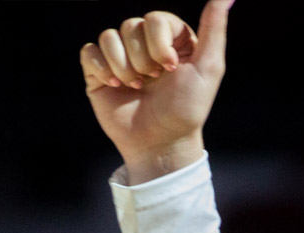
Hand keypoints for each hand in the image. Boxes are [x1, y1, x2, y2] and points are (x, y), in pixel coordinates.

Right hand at [80, 3, 231, 181]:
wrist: (160, 143)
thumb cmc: (186, 109)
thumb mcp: (209, 68)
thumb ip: (214, 29)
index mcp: (171, 38)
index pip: (155, 18)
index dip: (159, 43)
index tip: (171, 69)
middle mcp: (144, 43)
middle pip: (131, 25)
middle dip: (143, 59)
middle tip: (153, 82)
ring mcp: (120, 56)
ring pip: (108, 37)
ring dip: (123, 67)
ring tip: (136, 87)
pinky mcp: (98, 71)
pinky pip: (88, 51)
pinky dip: (102, 68)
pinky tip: (115, 85)